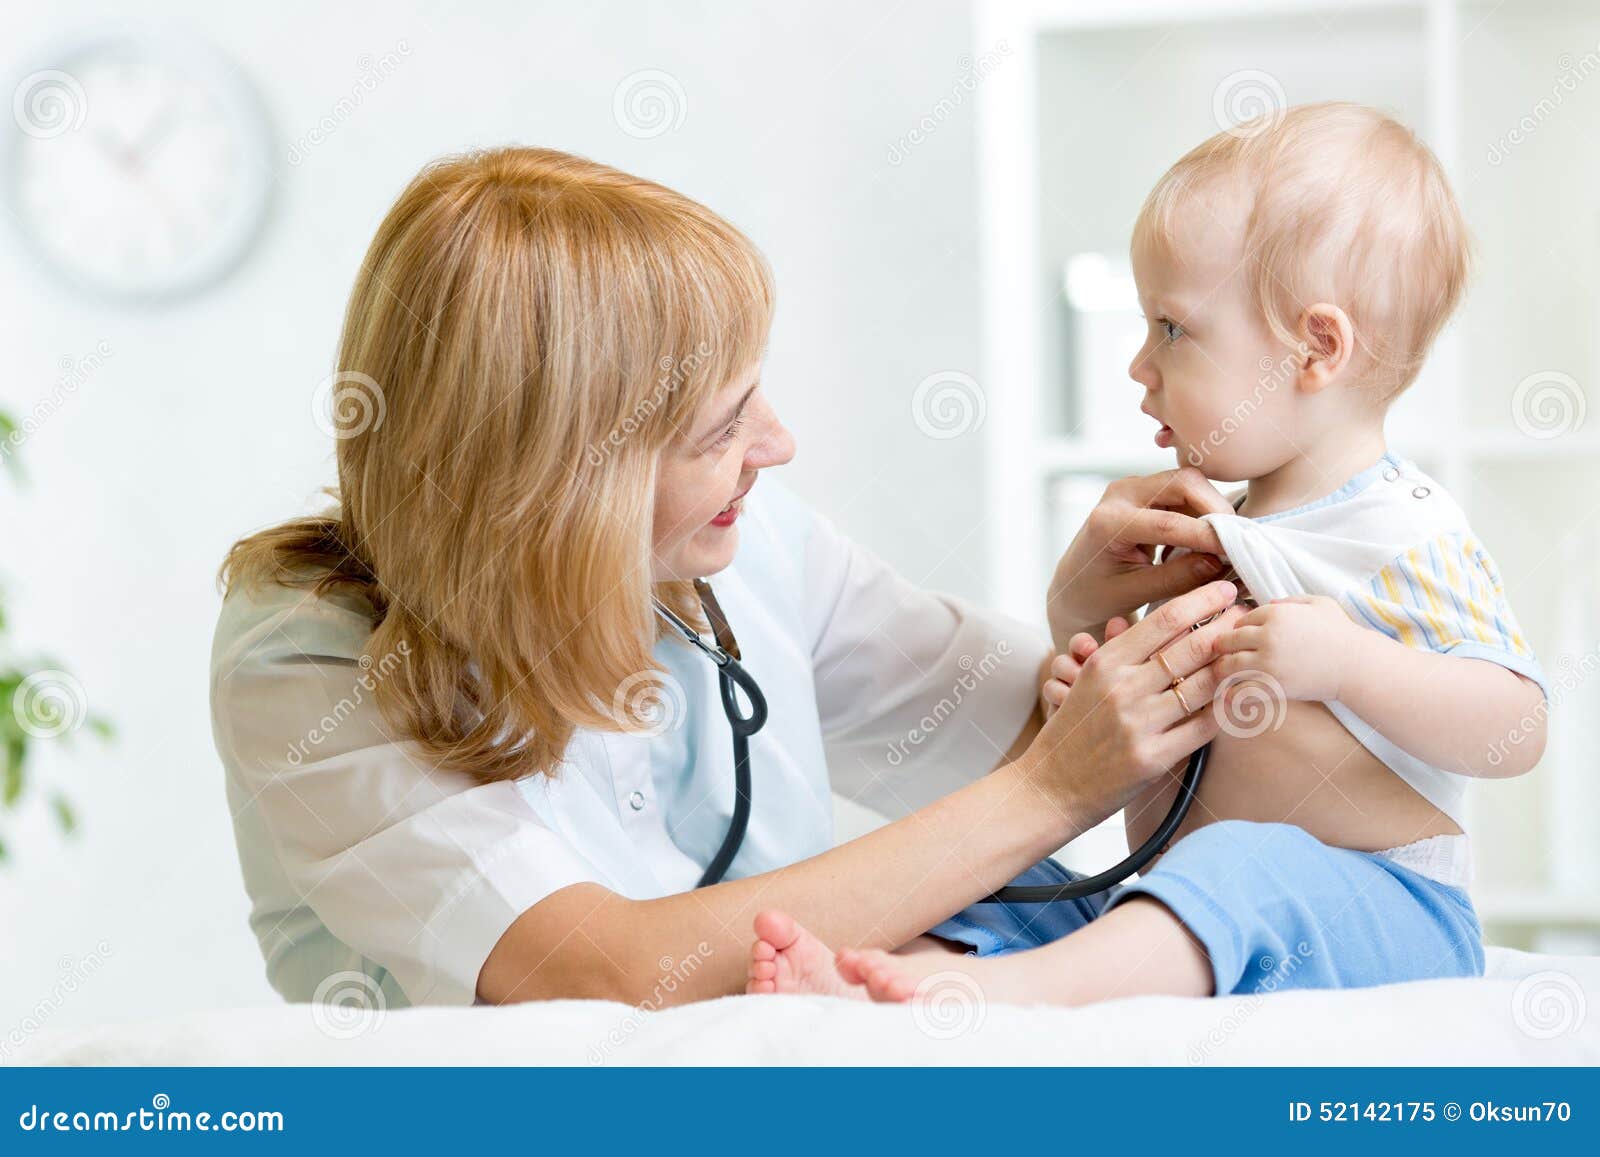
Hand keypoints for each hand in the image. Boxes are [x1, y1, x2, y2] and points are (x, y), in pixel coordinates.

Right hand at [1024, 580, 1245, 820]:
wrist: (1051, 786)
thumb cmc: (1074, 730)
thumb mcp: (1088, 681)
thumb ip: (1119, 650)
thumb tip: (1147, 618)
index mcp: (1105, 663)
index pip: (1163, 620)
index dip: (1201, 600)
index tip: (1223, 589)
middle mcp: (1122, 689)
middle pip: (1190, 647)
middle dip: (1227, 626)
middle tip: (1248, 614)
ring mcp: (1139, 724)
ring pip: (1203, 685)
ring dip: (1234, 664)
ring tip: (1250, 651)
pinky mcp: (1153, 758)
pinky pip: (1203, 728)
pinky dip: (1225, 710)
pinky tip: (1240, 696)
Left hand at [1046, 468, 1232, 646]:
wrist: (1073, 587)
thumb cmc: (1096, 596)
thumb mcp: (1135, 593)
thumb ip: (1177, 578)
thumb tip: (1221, 563)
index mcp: (1108, 522)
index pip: (1166, 522)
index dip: (1207, 535)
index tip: (1236, 551)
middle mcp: (1119, 495)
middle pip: (1182, 483)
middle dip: (1216, 508)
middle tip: (1239, 539)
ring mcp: (1132, 488)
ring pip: (1189, 483)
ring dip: (1212, 510)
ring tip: (1226, 544)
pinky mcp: (1146, 491)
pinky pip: (1185, 492)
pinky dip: (1203, 512)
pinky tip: (1210, 539)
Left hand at [1213, 596, 1364, 702]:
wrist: (1357, 665)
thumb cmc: (1341, 633)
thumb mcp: (1318, 604)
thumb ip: (1290, 601)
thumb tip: (1266, 604)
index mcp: (1275, 614)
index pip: (1241, 620)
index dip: (1240, 629)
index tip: (1241, 638)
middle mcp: (1267, 636)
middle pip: (1228, 641)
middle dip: (1224, 649)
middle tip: (1224, 656)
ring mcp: (1268, 663)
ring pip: (1227, 666)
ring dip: (1224, 671)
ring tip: (1226, 675)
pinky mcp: (1273, 687)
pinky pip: (1239, 692)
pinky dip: (1232, 694)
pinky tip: (1231, 696)